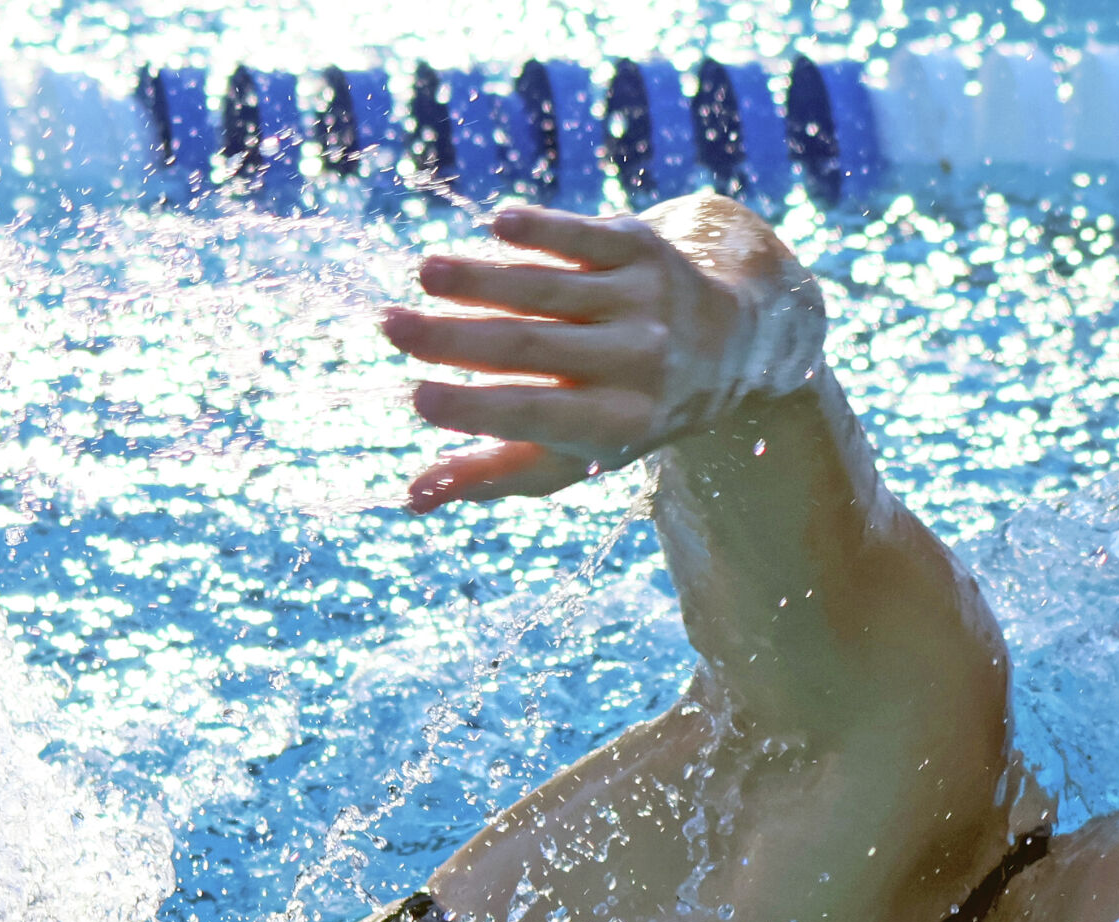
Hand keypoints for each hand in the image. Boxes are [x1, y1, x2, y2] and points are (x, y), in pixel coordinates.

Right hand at [383, 205, 747, 512]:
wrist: (728, 344)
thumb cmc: (623, 411)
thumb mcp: (574, 455)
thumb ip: (495, 474)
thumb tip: (412, 498)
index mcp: (618, 422)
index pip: (537, 415)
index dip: (478, 410)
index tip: (418, 399)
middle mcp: (638, 360)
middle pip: (533, 347)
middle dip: (456, 338)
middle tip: (391, 327)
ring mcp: (643, 300)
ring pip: (550, 288)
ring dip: (483, 279)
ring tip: (426, 273)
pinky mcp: (642, 248)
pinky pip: (586, 237)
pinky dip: (545, 230)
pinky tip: (498, 226)